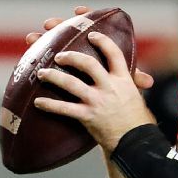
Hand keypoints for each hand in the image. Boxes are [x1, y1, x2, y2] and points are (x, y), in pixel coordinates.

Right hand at [25, 6, 154, 88]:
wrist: (103, 110)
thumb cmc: (114, 92)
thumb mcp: (122, 85)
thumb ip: (133, 79)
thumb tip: (148, 81)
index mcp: (97, 48)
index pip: (91, 25)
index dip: (85, 16)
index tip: (79, 11)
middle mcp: (80, 48)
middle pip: (68, 32)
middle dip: (58, 25)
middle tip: (49, 23)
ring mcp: (66, 58)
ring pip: (51, 44)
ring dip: (41, 39)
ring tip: (31, 38)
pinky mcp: (56, 71)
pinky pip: (42, 61)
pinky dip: (33, 57)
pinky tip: (25, 57)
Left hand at [34, 30, 156, 151]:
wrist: (135, 142)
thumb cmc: (137, 120)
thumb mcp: (136, 96)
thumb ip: (133, 83)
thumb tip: (139, 75)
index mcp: (123, 80)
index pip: (114, 54)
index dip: (102, 42)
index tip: (92, 34)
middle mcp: (110, 88)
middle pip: (89, 64)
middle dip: (72, 57)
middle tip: (59, 55)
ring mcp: (98, 102)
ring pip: (72, 84)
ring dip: (55, 76)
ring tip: (42, 73)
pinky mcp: (88, 116)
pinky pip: (64, 109)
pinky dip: (50, 105)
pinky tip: (38, 102)